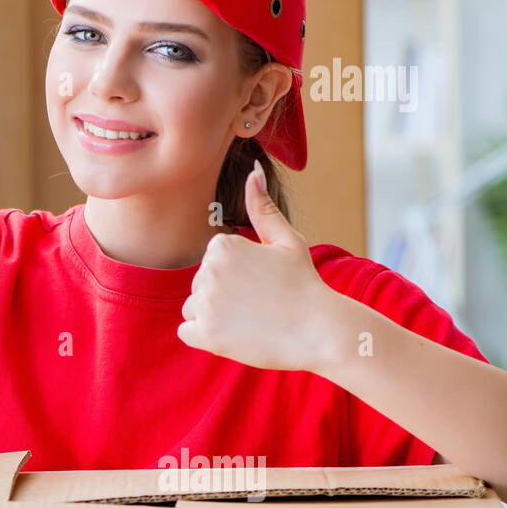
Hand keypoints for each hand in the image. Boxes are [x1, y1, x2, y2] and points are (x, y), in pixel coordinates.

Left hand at [176, 159, 341, 371]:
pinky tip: (233, 334)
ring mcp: (205, 304)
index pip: (211, 263)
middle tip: (258, 303)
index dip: (235, 274)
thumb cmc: (303, 283)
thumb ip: (262, 208)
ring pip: (193, 308)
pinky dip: (206, 336)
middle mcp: (208, 272)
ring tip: (249, 319)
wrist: (319, 331)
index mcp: (221, 247)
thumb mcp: (285, 240)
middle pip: (200, 285)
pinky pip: (187, 332)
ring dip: (214, 316)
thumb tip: (253, 171)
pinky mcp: (206, 334)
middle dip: (223, 295)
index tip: (259, 282)